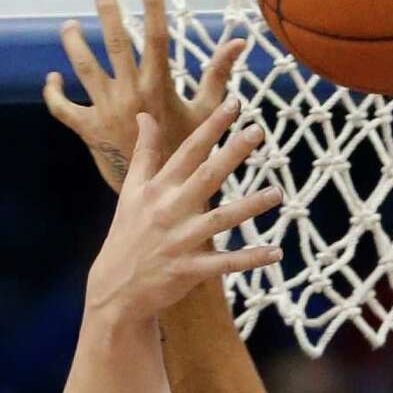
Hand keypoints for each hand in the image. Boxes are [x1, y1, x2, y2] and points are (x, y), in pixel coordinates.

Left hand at [45, 0, 244, 191]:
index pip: (157, 37)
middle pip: (115, 43)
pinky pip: (63, 108)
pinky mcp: (88, 129)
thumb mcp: (206, 113)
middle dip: (107, 10)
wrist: (161, 195)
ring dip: (74, 44)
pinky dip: (54, 92)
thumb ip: (217, 74)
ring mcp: (106, 110)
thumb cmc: (187, 150)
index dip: (153, 5)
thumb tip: (239, 41)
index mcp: (158, 86)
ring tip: (69, 26)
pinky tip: (54, 76)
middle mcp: (130, 94)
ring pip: (84, 68)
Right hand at [85, 101, 281, 322]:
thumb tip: (144, 115)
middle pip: (206, 177)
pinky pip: (225, 263)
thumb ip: (144, 153)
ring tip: (278, 192)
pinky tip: (275, 252)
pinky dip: (250, 258)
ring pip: (220, 220)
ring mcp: (180, 241)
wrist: (115, 287)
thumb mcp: (132, 191)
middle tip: (257, 131)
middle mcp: (169, 211)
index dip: (211, 127)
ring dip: (250, 206)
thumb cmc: (128, 233)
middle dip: (232, 153)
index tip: (234, 104)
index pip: (188, 151)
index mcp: (158, 189)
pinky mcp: (189, 270)